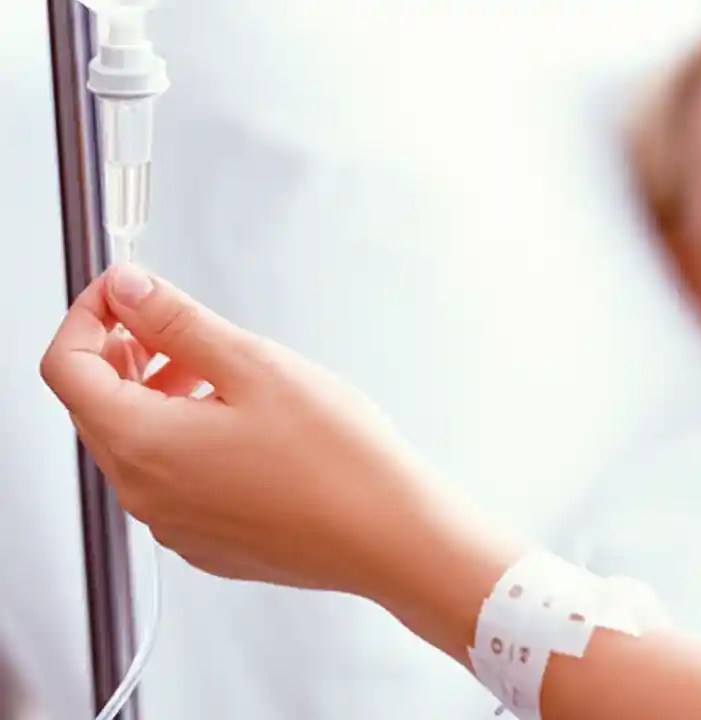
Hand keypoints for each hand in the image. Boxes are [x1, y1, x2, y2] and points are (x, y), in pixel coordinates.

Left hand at [39, 265, 486, 610]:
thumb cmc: (338, 461)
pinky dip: (185, 438)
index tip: (125, 291)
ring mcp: (173, 524)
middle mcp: (143, 493)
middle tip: (175, 324)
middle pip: (94, 405)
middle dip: (123, 352)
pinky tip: (243, 424)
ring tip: (220, 372)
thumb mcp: (255, 365)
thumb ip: (177, 321)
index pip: (65, 366)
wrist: (391, 538)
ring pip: (134, 442)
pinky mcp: (206, 541)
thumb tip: (126, 289)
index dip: (88, 314)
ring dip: (156, 394)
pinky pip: (169, 480)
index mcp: (142, 444)